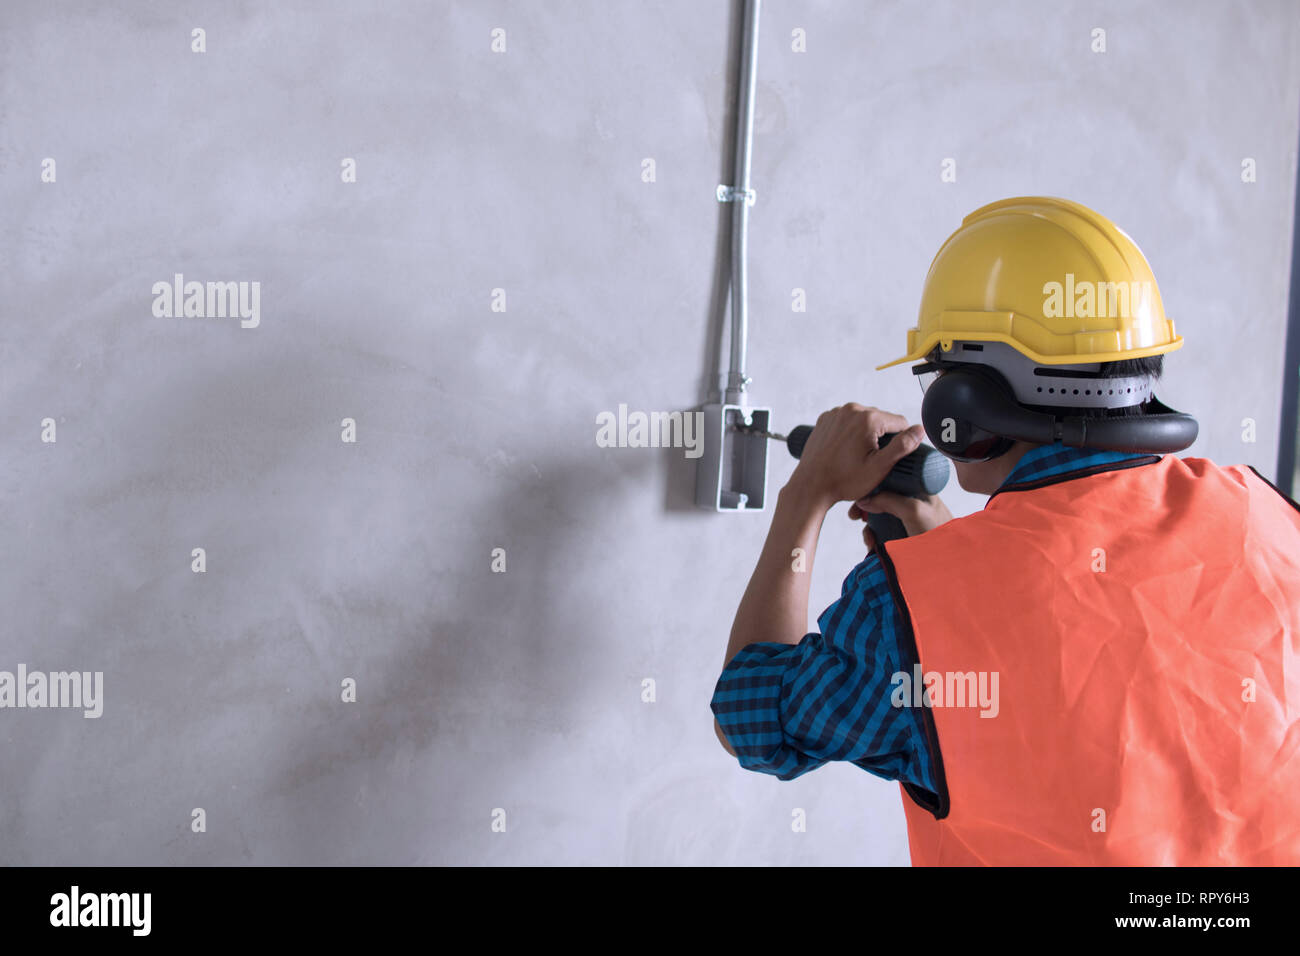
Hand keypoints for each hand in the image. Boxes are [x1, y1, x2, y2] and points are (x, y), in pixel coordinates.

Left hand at [787, 405, 925, 506]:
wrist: (811, 485)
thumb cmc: (843, 480)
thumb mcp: (880, 467)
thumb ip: (902, 446)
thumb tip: (919, 430)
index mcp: (868, 418)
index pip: (899, 422)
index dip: (900, 440)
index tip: (890, 456)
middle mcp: (851, 410)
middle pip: (881, 419)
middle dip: (881, 437)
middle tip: (871, 460)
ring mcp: (836, 413)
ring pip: (863, 420)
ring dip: (866, 434)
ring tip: (856, 456)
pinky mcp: (825, 420)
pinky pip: (846, 422)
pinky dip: (849, 432)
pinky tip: (845, 450)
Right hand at [850, 490, 953, 551]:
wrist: (947, 561)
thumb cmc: (938, 533)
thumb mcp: (914, 511)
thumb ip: (890, 501)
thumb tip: (865, 499)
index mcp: (917, 488)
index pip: (889, 477)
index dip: (872, 484)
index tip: (860, 494)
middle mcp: (911, 500)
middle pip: (880, 495)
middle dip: (865, 506)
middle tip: (855, 515)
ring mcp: (906, 517)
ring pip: (878, 514)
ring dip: (868, 526)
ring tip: (869, 538)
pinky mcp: (902, 533)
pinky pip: (882, 530)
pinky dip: (873, 536)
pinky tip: (873, 544)